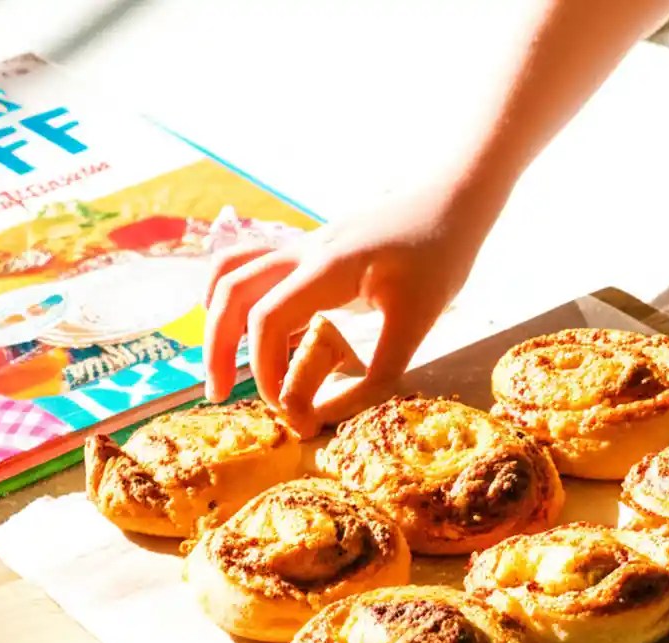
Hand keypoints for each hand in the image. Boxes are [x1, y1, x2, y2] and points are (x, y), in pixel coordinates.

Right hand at [202, 181, 498, 425]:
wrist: (451, 201)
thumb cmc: (441, 255)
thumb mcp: (419, 322)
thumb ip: (377, 373)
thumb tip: (326, 415)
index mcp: (326, 267)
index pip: (267, 320)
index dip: (265, 370)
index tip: (287, 409)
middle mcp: (303, 251)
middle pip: (231, 292)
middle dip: (216, 347)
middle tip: (219, 395)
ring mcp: (303, 246)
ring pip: (234, 272)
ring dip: (218, 316)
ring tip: (223, 361)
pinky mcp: (312, 250)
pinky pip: (256, 269)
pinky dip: (243, 300)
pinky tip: (264, 336)